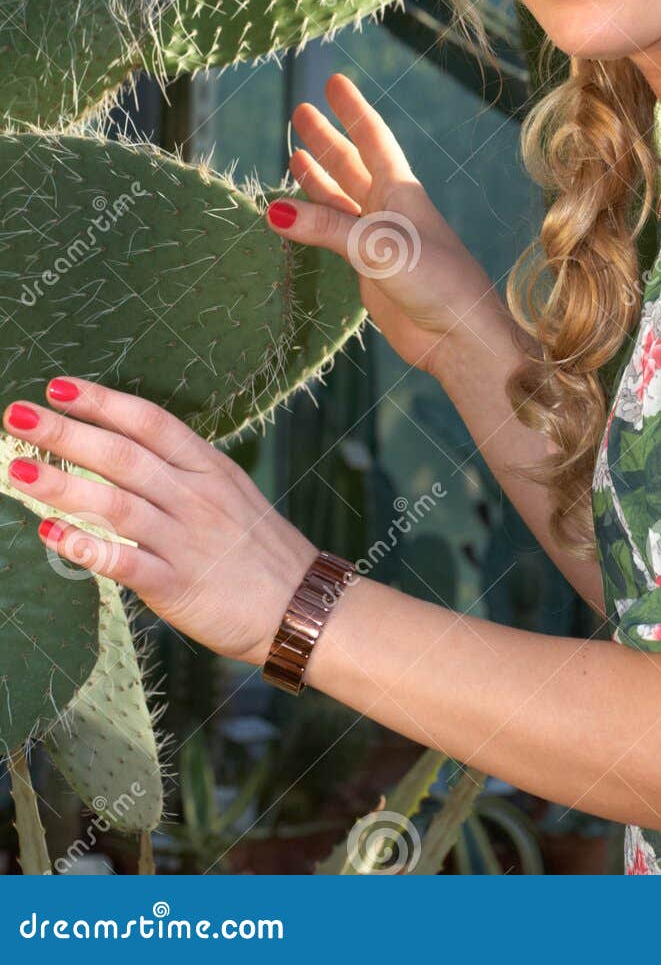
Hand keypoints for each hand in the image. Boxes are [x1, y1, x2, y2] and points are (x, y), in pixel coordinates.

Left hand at [2, 378, 320, 668]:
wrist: (302, 606)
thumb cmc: (260, 549)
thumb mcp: (230, 493)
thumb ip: (182, 472)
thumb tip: (125, 448)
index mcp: (209, 469)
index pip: (150, 423)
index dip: (104, 402)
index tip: (59, 386)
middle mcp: (195, 497)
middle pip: (124, 456)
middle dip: (67, 433)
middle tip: (18, 415)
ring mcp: (186, 540)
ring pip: (116, 504)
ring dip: (63, 485)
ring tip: (17, 470)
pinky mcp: (177, 585)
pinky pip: (125, 563)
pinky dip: (87, 548)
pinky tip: (52, 536)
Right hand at [266, 71, 500, 378]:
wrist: (459, 336)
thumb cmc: (434, 282)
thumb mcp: (377, 246)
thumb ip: (327, 228)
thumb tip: (274, 211)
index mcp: (401, 190)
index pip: (372, 138)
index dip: (352, 110)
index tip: (333, 82)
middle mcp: (390, 208)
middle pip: (352, 163)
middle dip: (327, 138)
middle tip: (300, 110)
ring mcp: (380, 239)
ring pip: (342, 198)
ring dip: (319, 177)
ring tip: (294, 154)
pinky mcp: (371, 271)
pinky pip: (335, 235)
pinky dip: (315, 221)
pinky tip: (298, 216)